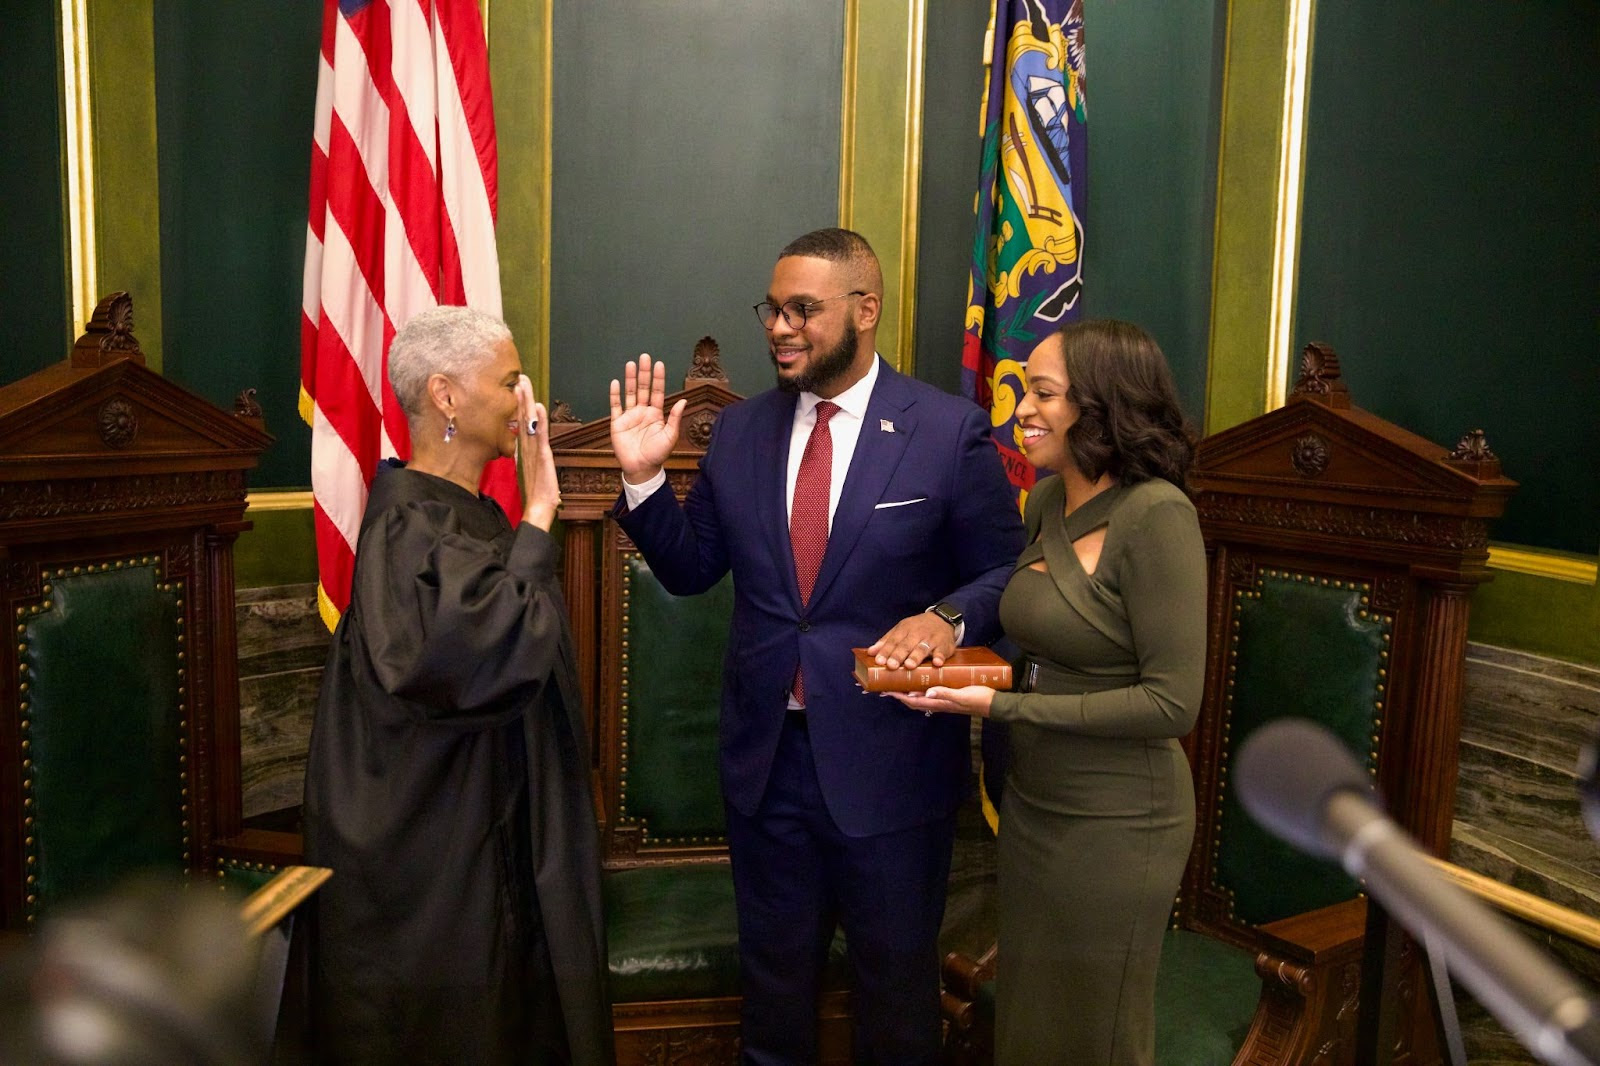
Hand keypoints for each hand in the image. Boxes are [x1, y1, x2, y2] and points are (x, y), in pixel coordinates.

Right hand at [515, 375, 559, 529]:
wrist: (538, 505)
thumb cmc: (537, 489)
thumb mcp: (532, 467)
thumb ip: (527, 454)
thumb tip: (524, 444)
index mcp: (524, 448)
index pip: (521, 421)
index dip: (519, 404)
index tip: (517, 386)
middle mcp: (525, 446)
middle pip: (522, 417)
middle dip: (520, 397)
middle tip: (519, 377)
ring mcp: (532, 450)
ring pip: (528, 422)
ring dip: (526, 402)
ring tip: (522, 384)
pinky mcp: (542, 455)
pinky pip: (540, 435)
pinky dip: (539, 420)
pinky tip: (537, 406)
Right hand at [608, 354, 686, 483]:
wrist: (641, 468)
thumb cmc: (657, 454)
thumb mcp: (670, 436)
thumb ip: (674, 418)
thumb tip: (683, 400)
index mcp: (655, 414)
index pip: (657, 392)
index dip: (658, 378)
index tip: (659, 364)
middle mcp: (642, 412)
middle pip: (643, 388)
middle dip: (644, 373)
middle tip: (645, 357)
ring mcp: (629, 416)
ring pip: (630, 393)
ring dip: (630, 379)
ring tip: (631, 364)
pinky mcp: (617, 423)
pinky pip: (615, 406)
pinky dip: (615, 395)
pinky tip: (615, 382)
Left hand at [866, 612, 955, 669]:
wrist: (941, 619)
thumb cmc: (917, 628)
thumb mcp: (901, 630)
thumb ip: (886, 641)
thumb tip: (870, 652)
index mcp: (904, 630)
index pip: (893, 641)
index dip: (886, 651)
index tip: (879, 661)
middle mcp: (917, 634)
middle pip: (906, 645)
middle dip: (898, 655)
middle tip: (891, 666)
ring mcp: (931, 639)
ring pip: (923, 648)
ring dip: (916, 656)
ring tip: (909, 665)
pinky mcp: (944, 645)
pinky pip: (942, 651)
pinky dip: (940, 657)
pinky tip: (937, 663)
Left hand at [886, 685, 993, 717]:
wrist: (994, 704)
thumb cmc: (979, 699)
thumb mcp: (962, 695)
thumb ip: (945, 693)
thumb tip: (926, 692)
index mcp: (938, 703)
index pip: (913, 700)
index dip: (898, 696)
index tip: (885, 690)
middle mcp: (938, 703)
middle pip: (913, 700)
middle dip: (899, 694)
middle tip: (887, 686)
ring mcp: (943, 701)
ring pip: (920, 697)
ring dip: (908, 692)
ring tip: (899, 684)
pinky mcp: (949, 696)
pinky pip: (930, 694)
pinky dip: (921, 689)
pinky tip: (921, 682)